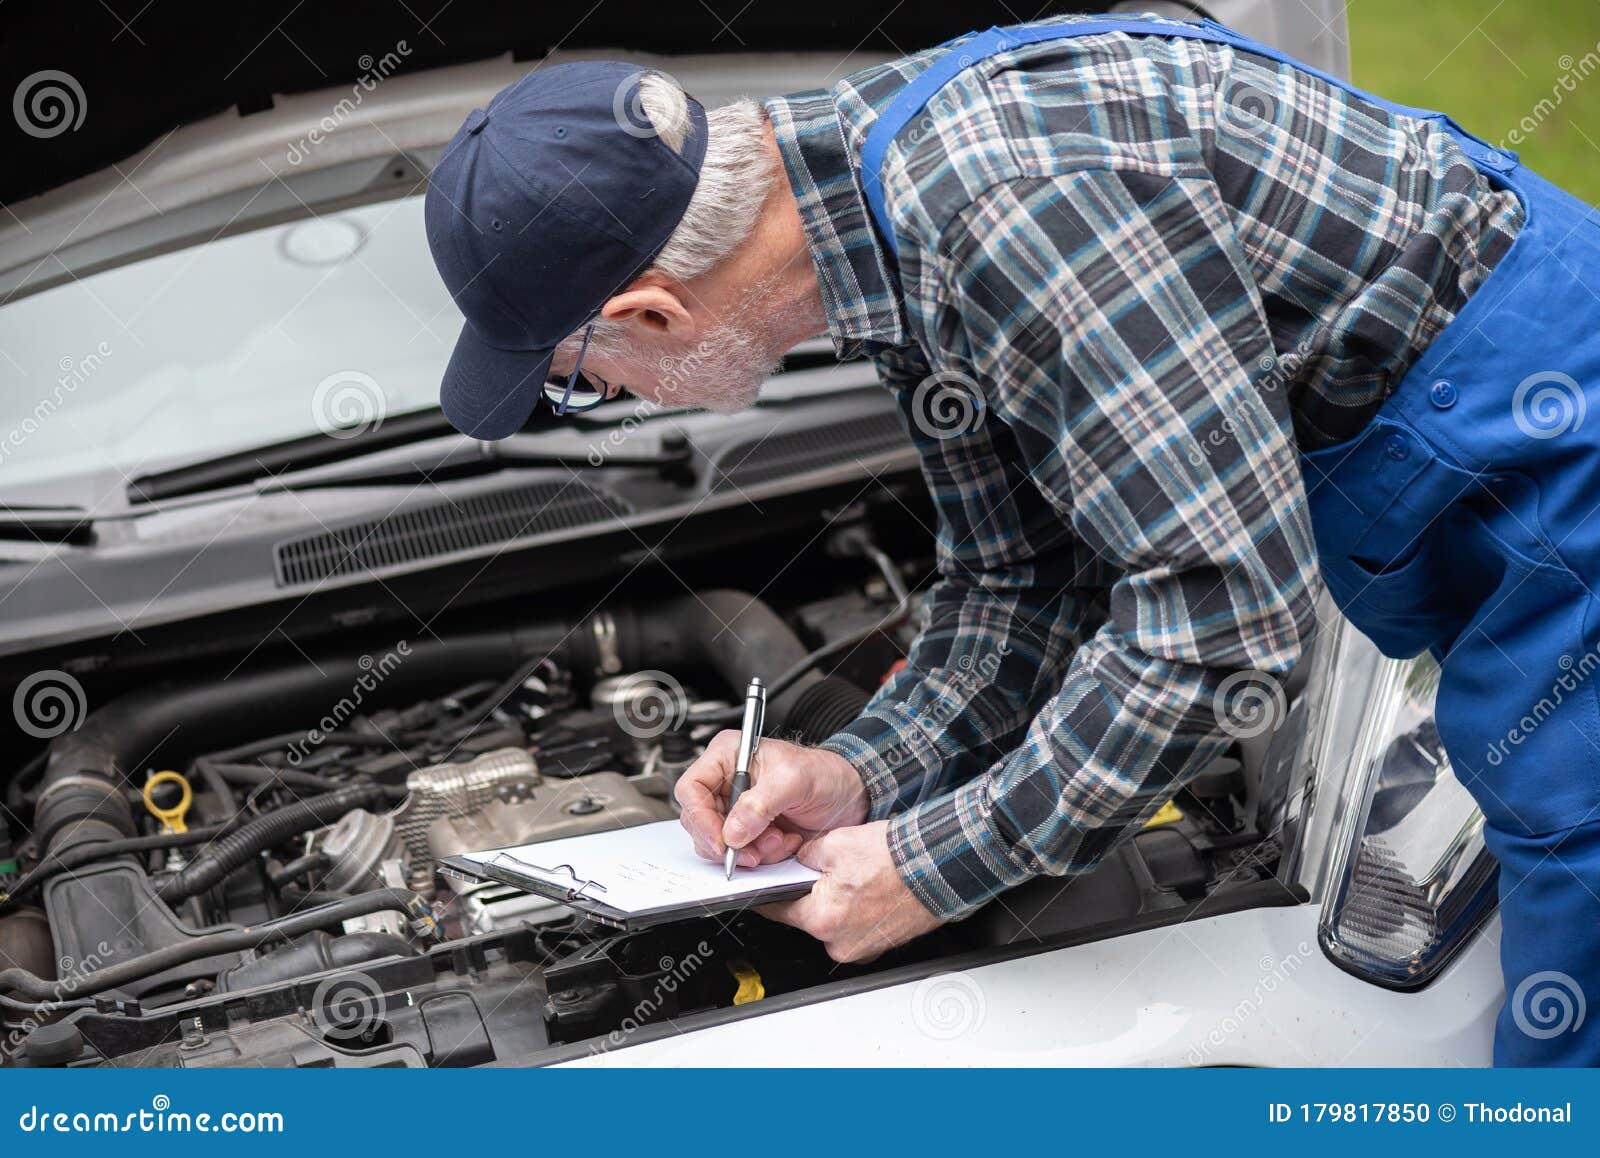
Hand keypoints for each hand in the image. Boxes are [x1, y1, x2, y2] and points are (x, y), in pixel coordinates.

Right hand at [675, 733, 868, 868]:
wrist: (850, 795)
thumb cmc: (826, 773)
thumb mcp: (795, 780)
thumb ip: (762, 804)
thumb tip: (732, 831)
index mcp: (729, 756)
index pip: (691, 789)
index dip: (700, 818)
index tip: (721, 842)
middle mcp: (727, 782)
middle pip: (699, 822)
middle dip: (727, 842)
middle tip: (755, 850)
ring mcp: (737, 810)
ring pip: (718, 844)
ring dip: (750, 851)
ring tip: (780, 840)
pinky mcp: (750, 832)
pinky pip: (740, 855)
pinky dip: (763, 857)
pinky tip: (785, 843)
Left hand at [760, 821, 942, 962]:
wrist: (938, 868)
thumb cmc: (895, 859)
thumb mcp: (836, 843)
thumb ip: (805, 855)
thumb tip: (795, 860)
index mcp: (821, 918)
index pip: (777, 909)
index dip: (770, 892)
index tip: (764, 887)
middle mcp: (838, 943)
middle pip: (807, 917)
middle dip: (811, 894)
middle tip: (828, 871)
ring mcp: (861, 949)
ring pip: (833, 924)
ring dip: (837, 904)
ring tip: (856, 879)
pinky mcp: (879, 947)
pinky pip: (856, 930)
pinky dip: (858, 913)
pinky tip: (870, 891)